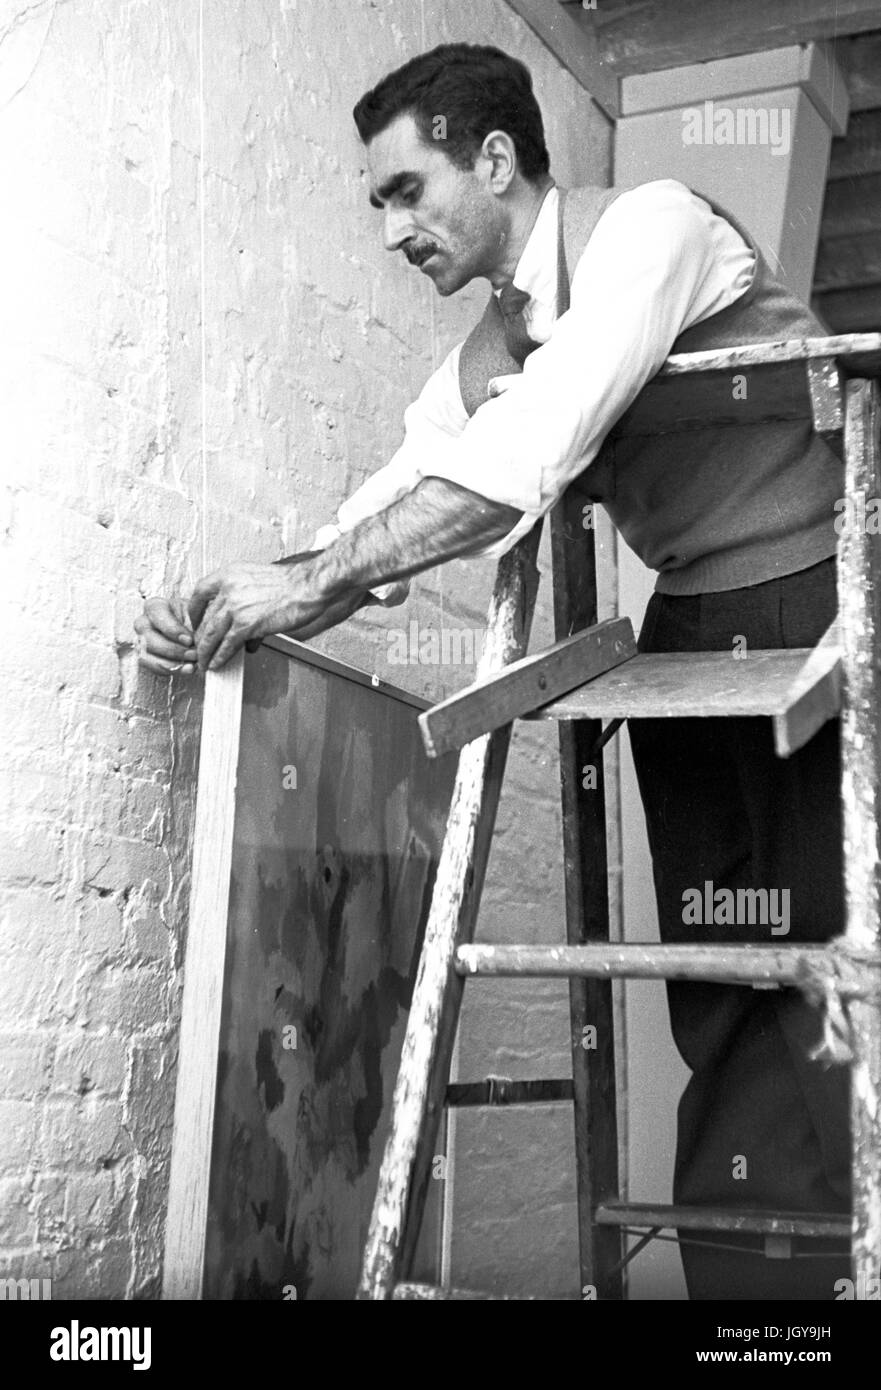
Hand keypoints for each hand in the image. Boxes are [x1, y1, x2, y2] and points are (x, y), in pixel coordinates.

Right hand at [134, 593, 197, 677]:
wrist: (196, 633)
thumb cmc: (194, 619)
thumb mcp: (197, 615)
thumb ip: (195, 621)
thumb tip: (196, 639)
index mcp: (155, 607)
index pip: (156, 614)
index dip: (173, 629)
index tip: (189, 640)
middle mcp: (143, 623)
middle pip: (149, 638)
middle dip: (174, 650)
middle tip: (194, 655)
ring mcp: (141, 642)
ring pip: (147, 656)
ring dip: (172, 663)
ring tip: (192, 665)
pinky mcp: (146, 658)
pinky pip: (154, 668)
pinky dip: (173, 670)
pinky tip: (188, 669)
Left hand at [187, 558, 342, 671]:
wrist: (308, 586)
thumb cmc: (292, 584)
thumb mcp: (260, 583)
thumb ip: (247, 602)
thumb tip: (247, 629)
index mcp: (230, 574)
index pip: (200, 592)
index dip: (194, 610)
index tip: (195, 621)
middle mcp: (227, 589)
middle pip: (204, 617)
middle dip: (200, 637)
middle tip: (199, 648)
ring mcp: (234, 607)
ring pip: (211, 634)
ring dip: (206, 651)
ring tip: (204, 662)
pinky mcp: (245, 624)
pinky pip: (226, 645)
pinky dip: (220, 656)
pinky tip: (218, 663)